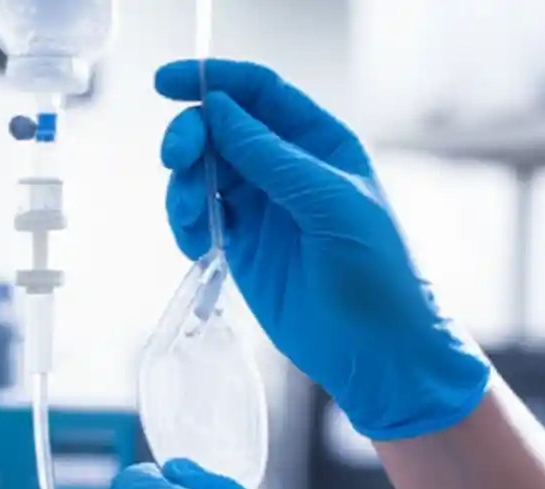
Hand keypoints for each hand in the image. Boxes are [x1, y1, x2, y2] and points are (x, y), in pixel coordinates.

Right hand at [157, 60, 490, 440]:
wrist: (379, 351)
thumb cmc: (378, 271)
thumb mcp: (329, 202)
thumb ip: (270, 156)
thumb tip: (217, 108)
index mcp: (320, 143)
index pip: (259, 93)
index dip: (212, 80)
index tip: (166, 83)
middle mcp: (287, 168)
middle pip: (220, 128)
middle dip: (190, 137)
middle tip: (176, 159)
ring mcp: (262, 208)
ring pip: (202, 173)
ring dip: (184, 187)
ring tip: (194, 221)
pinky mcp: (242, 248)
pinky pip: (199, 218)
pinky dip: (186, 223)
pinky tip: (197, 244)